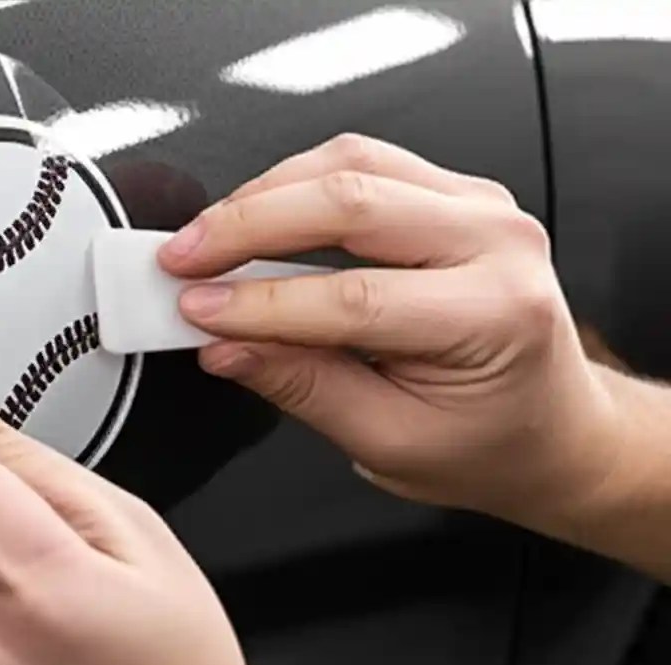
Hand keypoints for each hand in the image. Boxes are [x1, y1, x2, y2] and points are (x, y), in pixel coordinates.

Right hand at [158, 134, 621, 531]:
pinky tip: (255, 214)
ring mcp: (477, 205)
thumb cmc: (487, 439)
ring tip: (207, 236)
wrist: (546, 424)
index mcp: (496, 314)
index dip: (258, 303)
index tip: (194, 311)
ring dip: (264, 194)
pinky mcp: (449, 191)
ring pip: (350, 163)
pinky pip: (361, 160)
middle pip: (352, 202)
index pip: (353, 298)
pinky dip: (294, 182)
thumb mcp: (392, 441)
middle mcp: (496, 243)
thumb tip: (225, 345)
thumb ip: (303, 386)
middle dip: (247, 225)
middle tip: (182, 257)